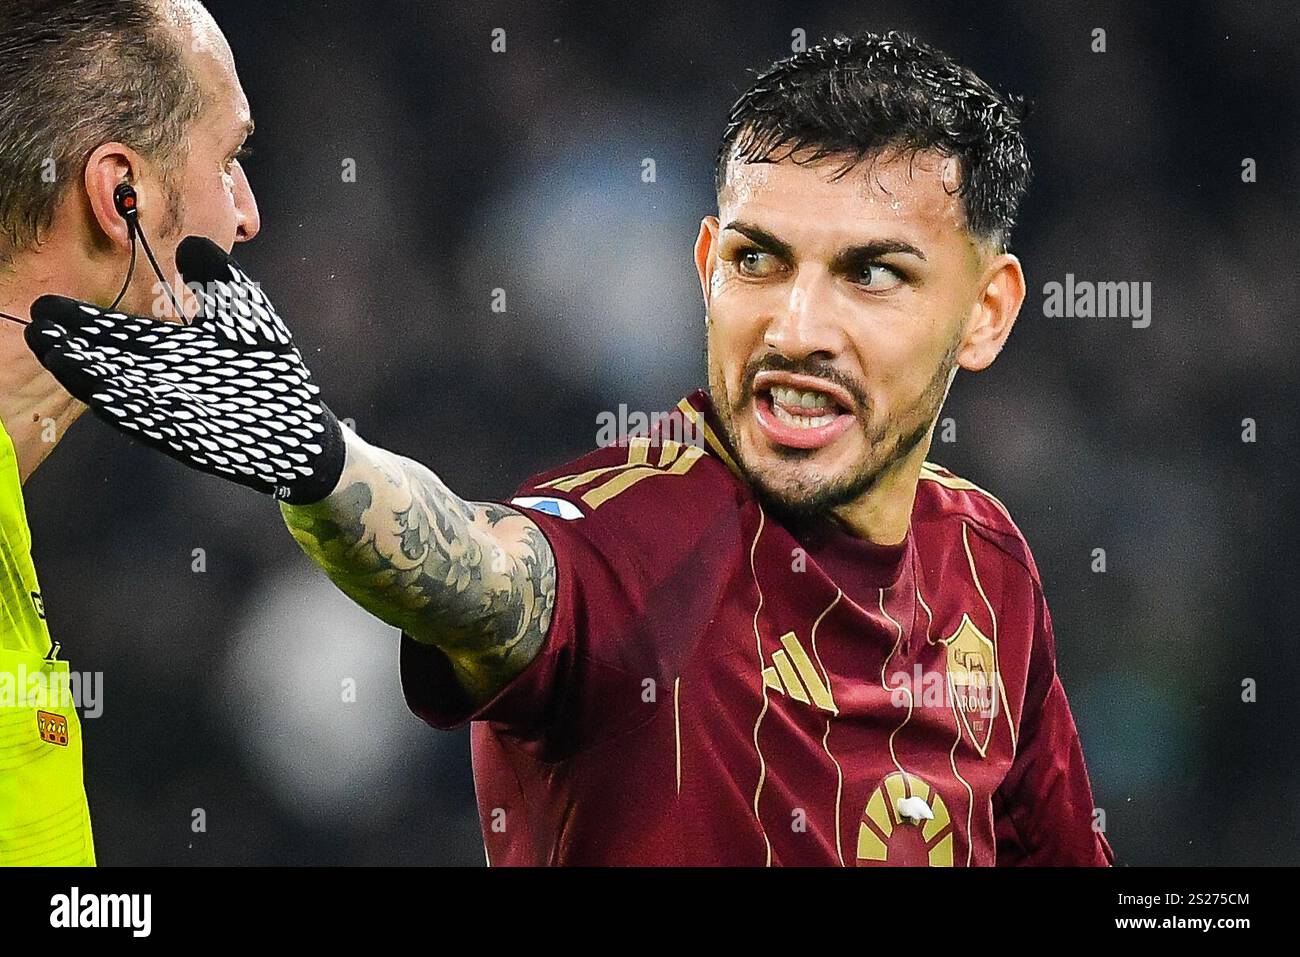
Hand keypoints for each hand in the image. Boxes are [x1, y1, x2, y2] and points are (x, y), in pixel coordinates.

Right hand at [24, 236, 345, 503]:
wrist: (299, 428)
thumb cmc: (271, 372)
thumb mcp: (247, 317)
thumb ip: (220, 281)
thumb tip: (191, 246)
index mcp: (171, 350)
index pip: (120, 333)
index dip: (84, 321)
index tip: (48, 306)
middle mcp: (163, 380)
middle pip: (110, 360)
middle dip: (75, 344)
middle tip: (38, 325)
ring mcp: (172, 410)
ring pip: (120, 390)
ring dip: (88, 374)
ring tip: (56, 353)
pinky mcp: (186, 438)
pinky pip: (150, 423)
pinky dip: (125, 409)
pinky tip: (100, 395)